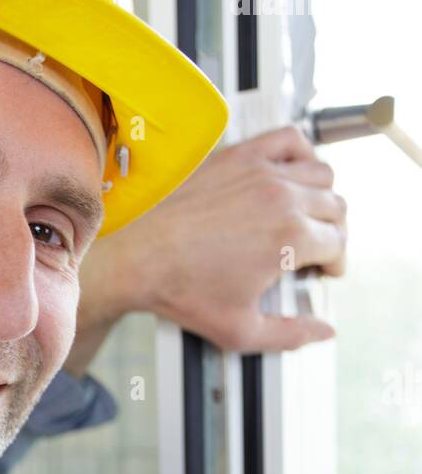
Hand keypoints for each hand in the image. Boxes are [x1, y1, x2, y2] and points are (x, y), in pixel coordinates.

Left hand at [72, 125, 347, 366]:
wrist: (135, 256)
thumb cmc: (178, 289)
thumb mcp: (240, 329)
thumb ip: (290, 334)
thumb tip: (323, 331)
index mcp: (290, 237)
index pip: (338, 243)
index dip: (335, 263)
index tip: (323, 272)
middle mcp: (282, 196)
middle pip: (335, 207)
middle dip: (333, 233)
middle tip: (317, 251)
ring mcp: (260, 171)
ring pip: (321, 173)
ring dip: (323, 196)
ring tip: (308, 217)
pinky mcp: (238, 156)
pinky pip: (289, 139)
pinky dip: (303, 152)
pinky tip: (294, 173)